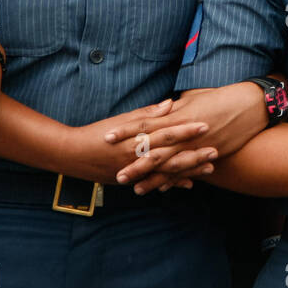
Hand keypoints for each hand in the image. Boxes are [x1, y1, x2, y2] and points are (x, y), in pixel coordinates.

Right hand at [66, 99, 213, 186]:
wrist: (72, 155)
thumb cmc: (98, 133)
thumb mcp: (122, 120)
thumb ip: (147, 114)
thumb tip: (171, 103)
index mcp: (136, 138)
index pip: (165, 133)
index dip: (186, 130)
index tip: (206, 125)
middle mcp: (137, 157)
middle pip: (170, 156)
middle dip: (194, 154)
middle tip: (215, 151)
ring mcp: (135, 171)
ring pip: (166, 172)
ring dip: (189, 170)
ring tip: (209, 168)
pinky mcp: (132, 180)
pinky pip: (155, 182)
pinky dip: (172, 183)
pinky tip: (188, 183)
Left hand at [104, 84, 268, 192]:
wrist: (252, 104)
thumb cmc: (222, 96)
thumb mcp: (195, 98)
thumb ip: (175, 108)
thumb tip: (160, 111)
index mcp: (179, 115)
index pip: (146, 124)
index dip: (126, 131)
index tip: (107, 137)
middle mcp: (186, 133)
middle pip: (155, 150)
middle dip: (136, 164)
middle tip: (118, 175)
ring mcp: (198, 145)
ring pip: (171, 165)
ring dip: (153, 178)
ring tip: (137, 189)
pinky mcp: (210, 153)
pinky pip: (190, 169)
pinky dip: (176, 179)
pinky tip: (164, 188)